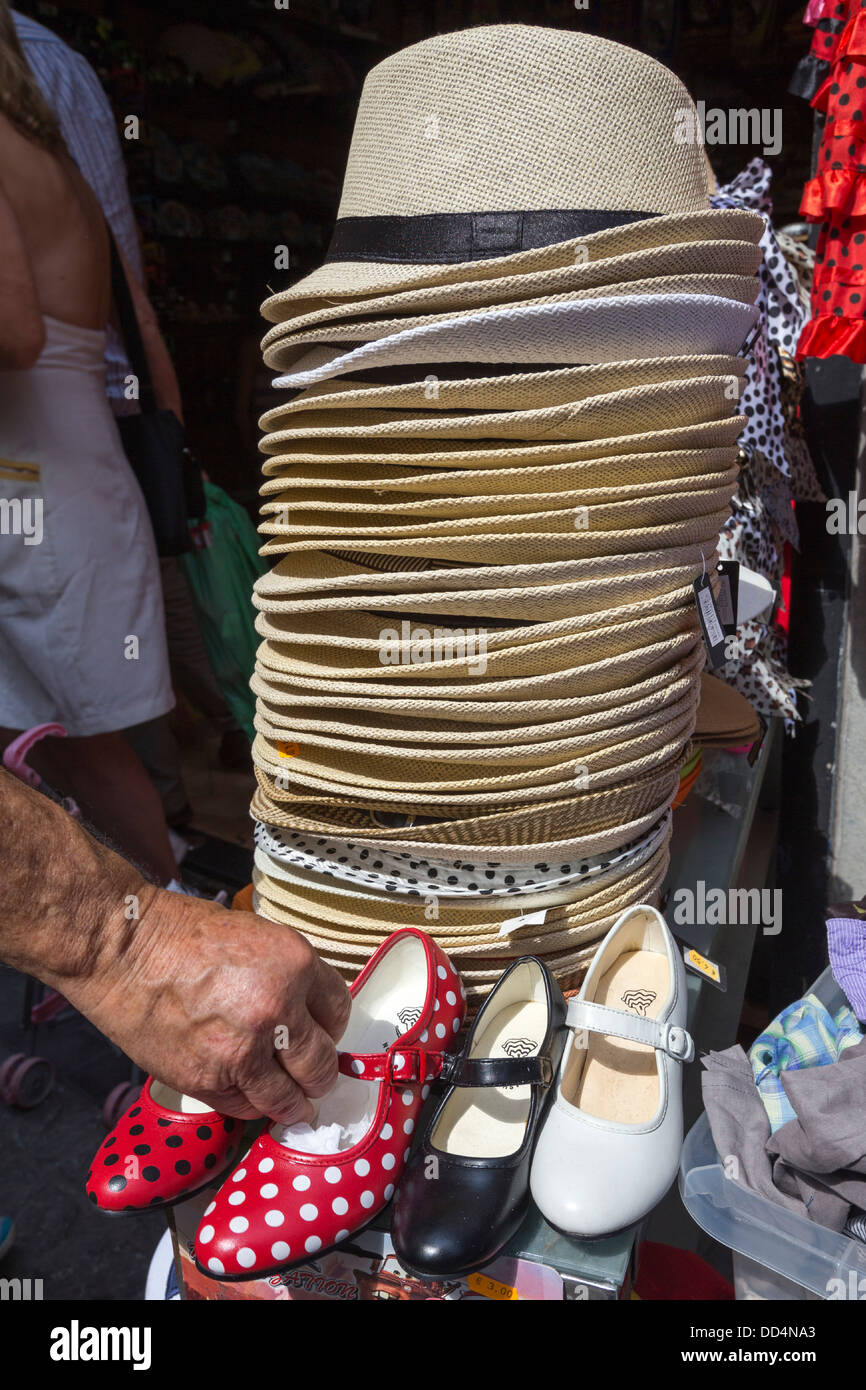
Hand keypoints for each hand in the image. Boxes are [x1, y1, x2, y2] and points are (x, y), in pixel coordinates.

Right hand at [71, 888, 350, 1124]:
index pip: (339, 1011)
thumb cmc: (183, 935)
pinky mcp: (207, 1079)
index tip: (326, 1036)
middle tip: (316, 1079)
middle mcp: (277, 1009)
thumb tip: (307, 1014)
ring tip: (295, 1105)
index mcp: (295, 965)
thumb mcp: (257, 937)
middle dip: (320, 1074)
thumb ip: (288, 976)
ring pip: (288, 1098)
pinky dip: (251, 1105)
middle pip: (320, 1063)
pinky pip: (244, 1106)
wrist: (124, 950)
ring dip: (294, 1104)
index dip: (333, 1027)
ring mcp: (243, 1050)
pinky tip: (253, 1098)